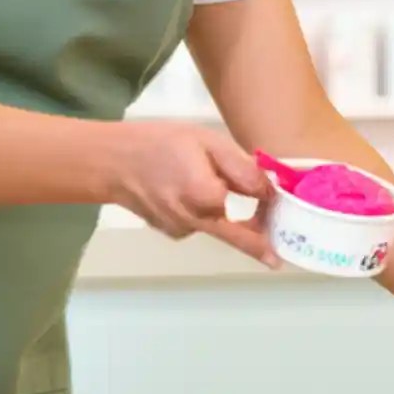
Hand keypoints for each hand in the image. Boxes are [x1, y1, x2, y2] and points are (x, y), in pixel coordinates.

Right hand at [106, 120, 279, 266]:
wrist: (109, 162)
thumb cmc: (159, 143)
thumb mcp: (207, 142)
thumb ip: (241, 168)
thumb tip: (269, 190)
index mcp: (207, 198)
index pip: (255, 210)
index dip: (270, 207)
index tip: (284, 208)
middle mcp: (196, 222)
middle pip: (240, 235)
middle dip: (260, 237)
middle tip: (278, 251)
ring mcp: (182, 231)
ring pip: (218, 225)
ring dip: (227, 215)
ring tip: (213, 185)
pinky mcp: (172, 232)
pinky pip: (199, 223)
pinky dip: (204, 212)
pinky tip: (187, 190)